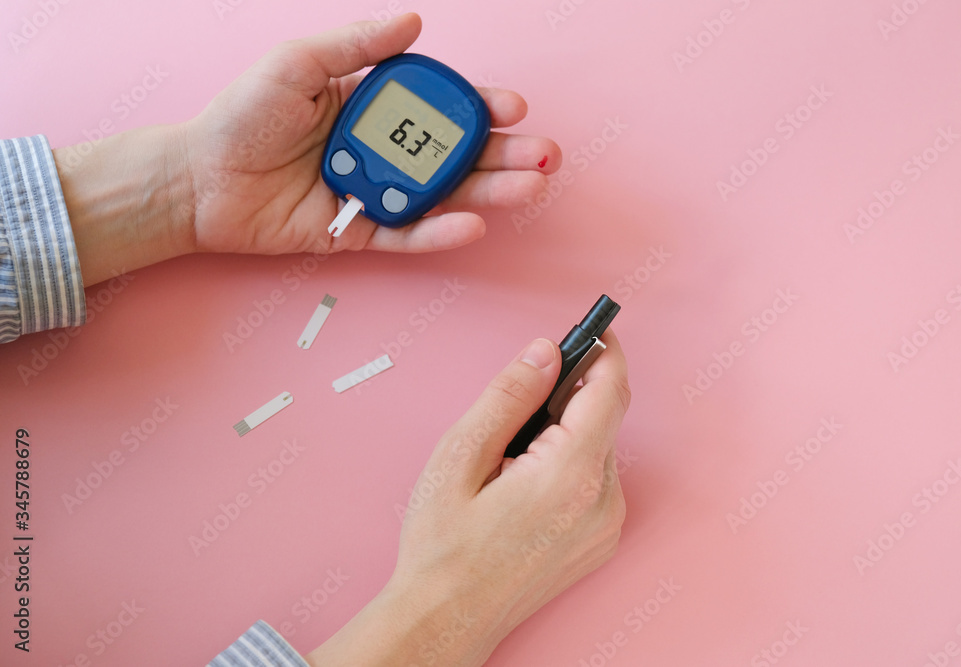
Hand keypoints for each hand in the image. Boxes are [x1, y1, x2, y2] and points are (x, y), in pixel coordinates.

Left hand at [182, 12, 560, 255]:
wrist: (198, 179)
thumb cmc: (241, 117)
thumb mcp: (297, 64)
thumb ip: (355, 44)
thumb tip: (414, 21)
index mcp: (371, 106)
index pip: (439, 108)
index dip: (477, 107)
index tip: (510, 107)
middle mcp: (381, 151)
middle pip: (454, 155)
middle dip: (503, 154)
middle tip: (544, 155)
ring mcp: (374, 193)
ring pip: (442, 196)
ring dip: (488, 192)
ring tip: (529, 186)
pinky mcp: (357, 233)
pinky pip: (405, 235)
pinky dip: (438, 232)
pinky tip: (472, 223)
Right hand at [306, 331, 629, 665]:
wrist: (447, 617)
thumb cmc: (443, 545)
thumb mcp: (460, 456)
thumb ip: (508, 396)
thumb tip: (544, 352)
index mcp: (570, 474)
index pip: (608, 390)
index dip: (603, 350)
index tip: (595, 328)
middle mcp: (602, 500)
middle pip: (605, 417)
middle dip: (572, 393)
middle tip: (526, 393)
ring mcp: (606, 526)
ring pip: (600, 448)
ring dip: (569, 431)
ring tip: (513, 454)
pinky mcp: (601, 541)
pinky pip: (598, 480)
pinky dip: (573, 463)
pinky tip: (528, 480)